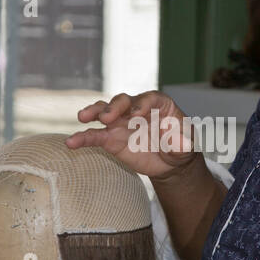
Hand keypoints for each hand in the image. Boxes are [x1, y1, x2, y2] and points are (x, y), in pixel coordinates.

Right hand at [66, 90, 197, 179]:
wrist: (169, 161)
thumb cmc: (180, 145)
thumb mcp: (187, 144)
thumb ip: (184, 142)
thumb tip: (179, 140)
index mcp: (158, 104)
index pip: (149, 98)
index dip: (141, 104)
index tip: (136, 114)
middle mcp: (136, 108)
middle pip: (123, 101)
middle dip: (114, 107)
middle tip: (107, 117)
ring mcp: (121, 122)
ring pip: (104, 112)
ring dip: (94, 113)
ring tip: (83, 118)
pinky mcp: (111, 138)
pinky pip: (95, 136)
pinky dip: (83, 138)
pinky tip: (71, 142)